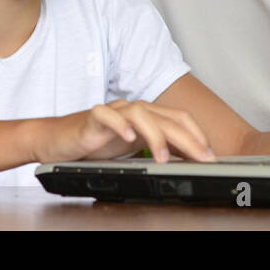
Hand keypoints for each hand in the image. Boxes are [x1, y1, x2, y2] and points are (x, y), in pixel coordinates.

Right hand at [33, 100, 217, 163]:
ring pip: (141, 114)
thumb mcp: (133, 150)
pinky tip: (127, 139)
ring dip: (156, 136)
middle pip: (166, 118)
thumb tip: (186, 159)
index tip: (211, 156)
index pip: (178, 119)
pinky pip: (107, 115)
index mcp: (145, 117)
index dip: (197, 134)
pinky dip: (119, 125)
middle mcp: (132, 110)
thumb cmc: (95, 143)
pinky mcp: (92, 117)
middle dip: (188, 139)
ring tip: (164, 158)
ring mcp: (114, 112)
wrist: (58, 140)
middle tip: (202, 158)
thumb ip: (157, 148)